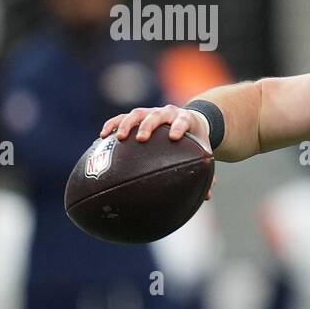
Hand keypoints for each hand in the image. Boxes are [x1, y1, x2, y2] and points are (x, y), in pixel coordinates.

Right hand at [99, 105, 215, 198]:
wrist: (189, 120)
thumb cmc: (195, 141)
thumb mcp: (201, 151)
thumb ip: (203, 170)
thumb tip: (207, 197)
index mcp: (186, 119)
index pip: (182, 121)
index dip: (178, 127)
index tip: (173, 137)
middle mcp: (168, 112)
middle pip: (157, 115)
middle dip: (148, 126)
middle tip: (141, 138)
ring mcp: (151, 111)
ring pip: (137, 113)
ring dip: (127, 124)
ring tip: (118, 138)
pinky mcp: (138, 114)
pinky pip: (122, 117)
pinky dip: (113, 124)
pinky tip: (102, 137)